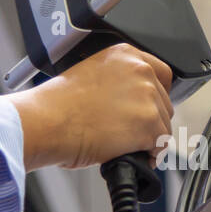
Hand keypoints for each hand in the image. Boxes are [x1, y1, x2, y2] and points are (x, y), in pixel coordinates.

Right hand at [9, 44, 173, 170]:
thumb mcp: (90, 76)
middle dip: (152, 119)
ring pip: (164, 124)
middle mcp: (140, 71)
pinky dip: (152, 155)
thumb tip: (129, 103)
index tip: (149, 108)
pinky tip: (135, 156)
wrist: (46, 122)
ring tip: (129, 146)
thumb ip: (116, 82)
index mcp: (125, 55)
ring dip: (151, 139)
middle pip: (164, 102)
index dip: (156, 95)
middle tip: (132, 133)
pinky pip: (162, 145)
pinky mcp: (149, 124)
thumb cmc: (56, 105)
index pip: (161, 74)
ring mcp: (147, 97)